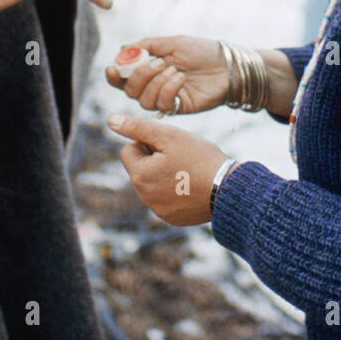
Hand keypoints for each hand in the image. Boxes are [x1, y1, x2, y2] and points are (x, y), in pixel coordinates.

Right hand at [105, 35, 229, 114]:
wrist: (226, 65)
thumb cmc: (201, 51)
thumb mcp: (173, 43)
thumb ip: (148, 46)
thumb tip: (123, 49)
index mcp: (149, 70)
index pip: (123, 78)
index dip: (114, 76)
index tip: (113, 68)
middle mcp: (154, 86)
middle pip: (130, 91)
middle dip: (140, 76)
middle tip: (159, 63)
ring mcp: (165, 98)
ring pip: (144, 100)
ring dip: (157, 82)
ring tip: (174, 69)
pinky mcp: (178, 108)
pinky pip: (162, 105)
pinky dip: (168, 89)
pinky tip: (181, 79)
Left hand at [107, 112, 230, 225]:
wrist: (229, 190)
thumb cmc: (200, 158)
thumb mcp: (169, 136)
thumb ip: (138, 127)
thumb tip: (111, 120)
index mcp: (140, 175)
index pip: (129, 150)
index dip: (148, 143)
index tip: (169, 146)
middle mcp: (144, 197)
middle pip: (140, 167)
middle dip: (155, 159)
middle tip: (181, 157)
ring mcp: (158, 210)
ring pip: (152, 183)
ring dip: (164, 174)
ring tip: (188, 172)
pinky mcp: (171, 218)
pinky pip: (164, 198)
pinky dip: (174, 191)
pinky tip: (192, 186)